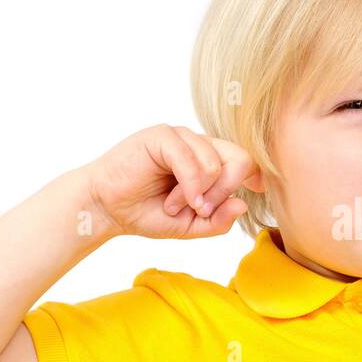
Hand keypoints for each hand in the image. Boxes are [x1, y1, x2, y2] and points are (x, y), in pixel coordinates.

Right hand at [83, 124, 262, 238]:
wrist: (107, 209)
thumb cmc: (146, 213)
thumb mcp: (191, 226)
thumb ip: (218, 220)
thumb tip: (242, 204)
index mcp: (209, 161)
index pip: (246, 161)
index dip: (254, 177)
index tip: (251, 193)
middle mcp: (199, 145)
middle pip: (240, 159)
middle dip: (225, 191)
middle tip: (202, 210)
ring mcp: (182, 137)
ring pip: (216, 162)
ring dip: (198, 194)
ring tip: (176, 205)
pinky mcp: (162, 136)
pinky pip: (191, 158)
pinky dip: (188, 186)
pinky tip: (174, 200)